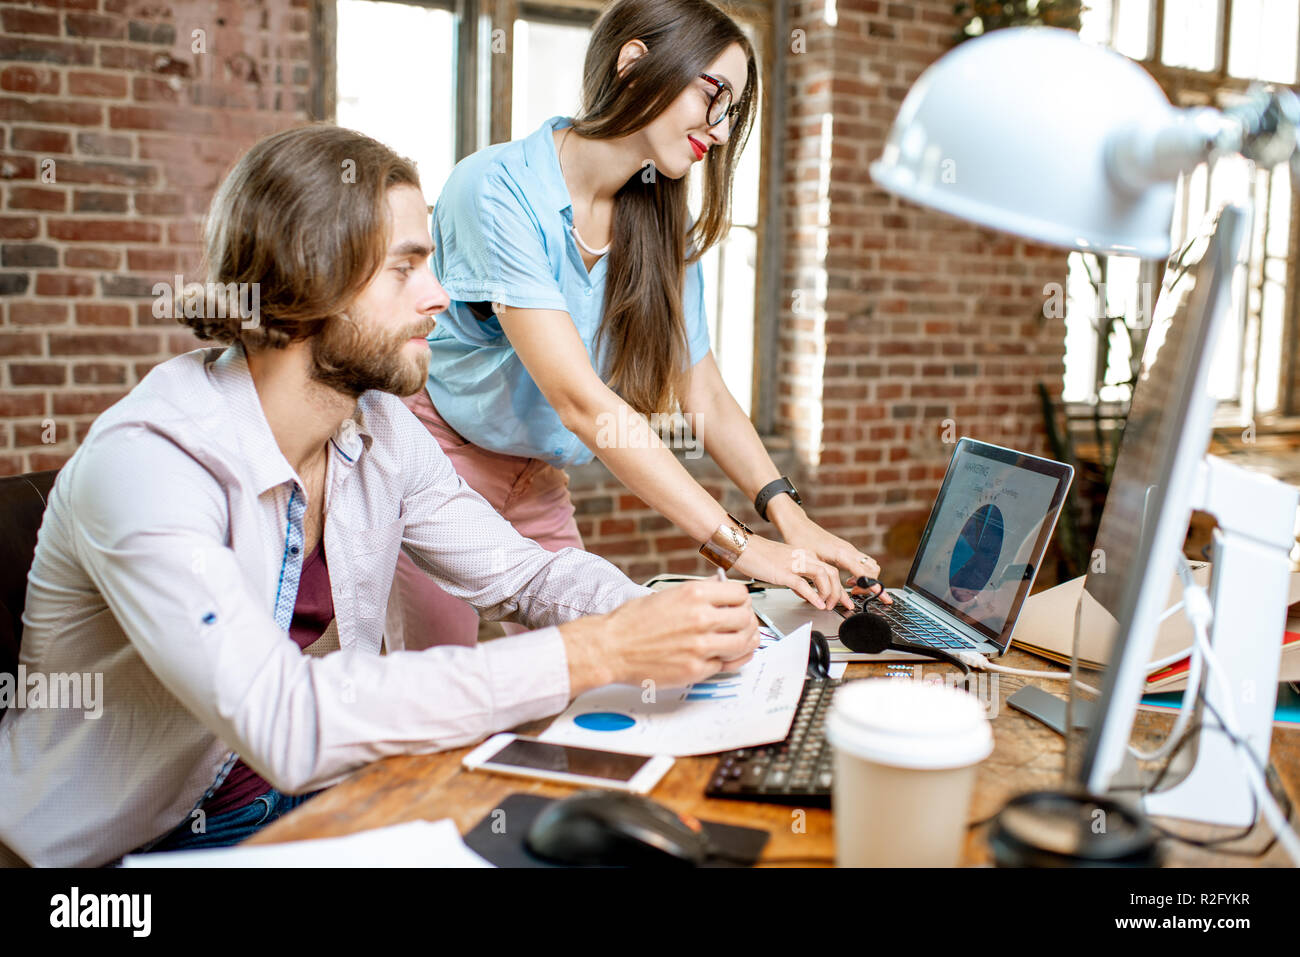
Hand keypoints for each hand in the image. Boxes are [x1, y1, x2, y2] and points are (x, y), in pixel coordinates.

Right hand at [560, 580, 760, 695]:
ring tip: (743, 641)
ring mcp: (700, 646)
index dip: (743, 600)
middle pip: (746, 619)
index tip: (740, 605)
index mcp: (694, 595)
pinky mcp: (695, 669)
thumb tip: (719, 588)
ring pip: (742, 643)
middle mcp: (701, 618)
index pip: (740, 595)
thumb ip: (697, 593)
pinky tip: (731, 657)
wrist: (610, 647)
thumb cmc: (631, 622)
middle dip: (748, 621)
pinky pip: (726, 665)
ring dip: (746, 642)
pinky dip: (732, 661)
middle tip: (745, 624)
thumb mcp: (666, 595)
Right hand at [729, 534, 848, 611]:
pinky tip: (817, 604)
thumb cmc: (759, 556)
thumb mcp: (785, 565)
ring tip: (827, 606)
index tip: (840, 598)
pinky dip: (814, 596)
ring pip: (823, 576)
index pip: (829, 569)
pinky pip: (804, 585)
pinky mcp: (784, 572)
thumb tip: (805, 592)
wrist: (743, 547)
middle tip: (838, 605)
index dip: (837, 586)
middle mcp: (804, 556)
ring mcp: (794, 563)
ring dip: (828, 593)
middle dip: (838, 591)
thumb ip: (796, 577)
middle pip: (832, 573)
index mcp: (805, 554)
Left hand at [770, 508, 891, 606]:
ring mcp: (849, 549)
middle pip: (874, 569)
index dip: (872, 587)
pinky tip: (848, 580)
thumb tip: (828, 594)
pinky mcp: (846, 549)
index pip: (864, 573)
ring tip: (852, 587)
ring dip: (867, 579)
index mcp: (842, 554)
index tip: (879, 597)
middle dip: (871, 584)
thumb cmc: (800, 540)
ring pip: (870, 565)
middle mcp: (849, 550)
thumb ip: (822, 577)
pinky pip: (862, 562)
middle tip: (855, 593)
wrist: (797, 525)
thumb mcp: (810, 562)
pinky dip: (862, 573)